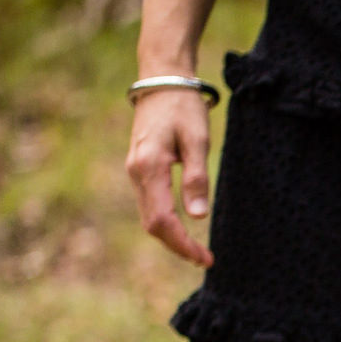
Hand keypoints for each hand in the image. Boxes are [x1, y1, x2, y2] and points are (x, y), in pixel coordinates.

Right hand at [126, 87, 214, 266]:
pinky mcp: (139, 169)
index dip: (183, 244)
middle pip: (153, 225)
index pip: (163, 220)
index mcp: (149, 168)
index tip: (205, 258)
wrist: (160, 81)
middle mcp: (136, 173)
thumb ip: (197, 178)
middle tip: (205, 260)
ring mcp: (135, 171)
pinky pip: (150, 205)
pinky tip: (183, 230)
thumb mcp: (197, 140)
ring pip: (149, 217)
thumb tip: (199, 215)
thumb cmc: (182, 108)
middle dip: (178, 246)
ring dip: (171, 237)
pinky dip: (165, 223)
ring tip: (197, 251)